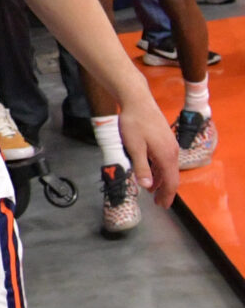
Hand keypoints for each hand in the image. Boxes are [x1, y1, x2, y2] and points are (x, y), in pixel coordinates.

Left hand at [118, 87, 180, 206]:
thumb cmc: (134, 123)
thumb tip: (148, 187)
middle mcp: (172, 151)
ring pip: (168, 168)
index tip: (163, 206)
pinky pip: (165, 159)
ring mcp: (169, 144)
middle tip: (158, 202)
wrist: (137, 101)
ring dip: (161, 180)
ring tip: (152, 190)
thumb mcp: (134, 148)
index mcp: (166, 156)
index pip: (171, 182)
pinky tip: (151, 171)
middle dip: (165, 190)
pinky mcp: (165, 139)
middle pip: (171, 176)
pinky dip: (159, 169)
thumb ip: (141, 168)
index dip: (167, 196)